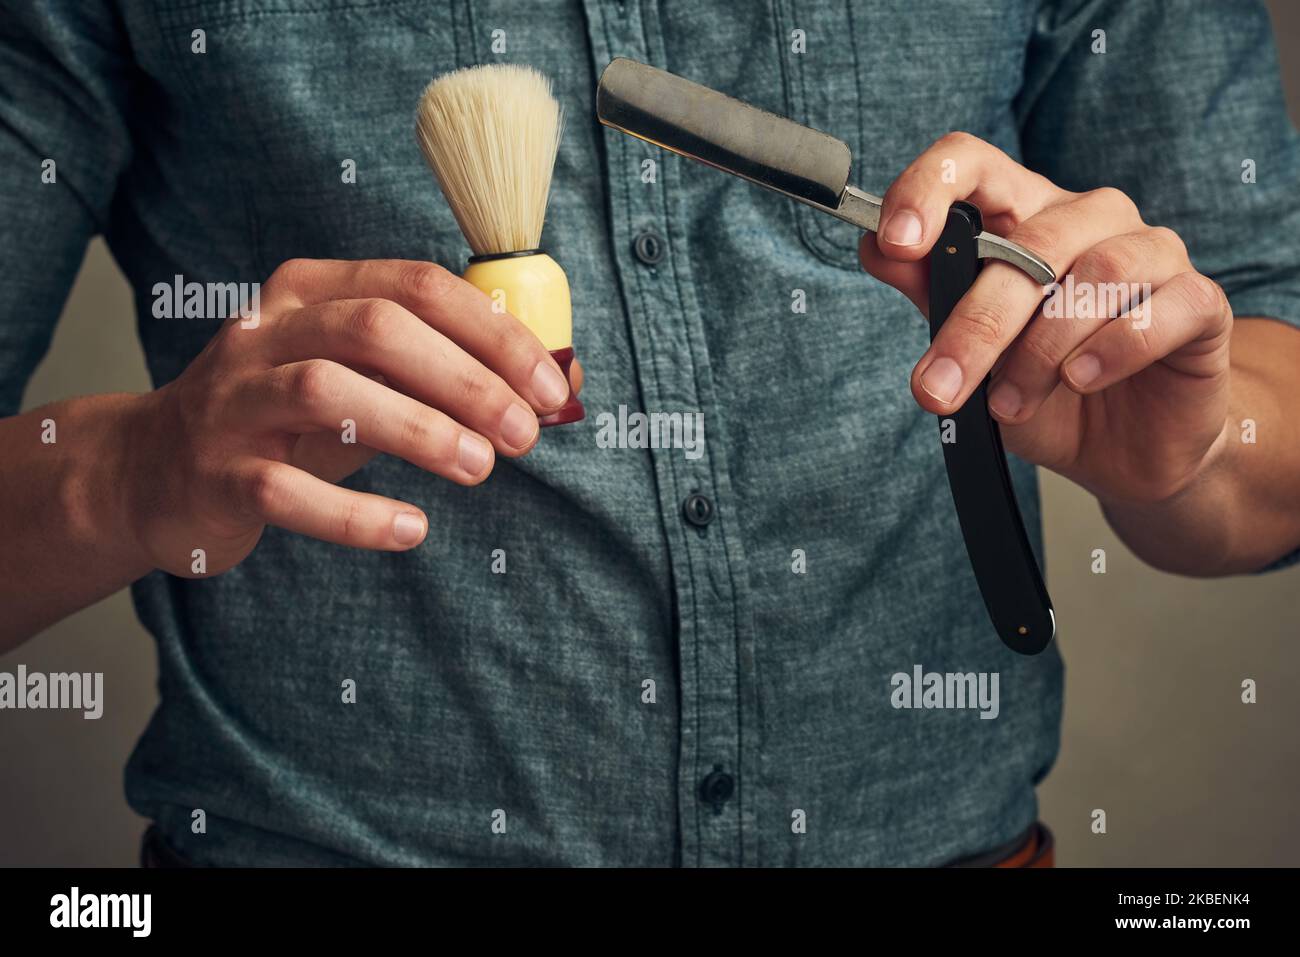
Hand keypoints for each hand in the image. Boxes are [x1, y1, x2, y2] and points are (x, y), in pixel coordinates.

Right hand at [127, 258, 580, 576]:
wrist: (155, 471)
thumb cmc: (288, 421)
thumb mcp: (367, 379)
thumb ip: (451, 371)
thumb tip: (563, 377)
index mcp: (312, 291)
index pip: (417, 286)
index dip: (495, 334)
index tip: (552, 386)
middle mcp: (267, 332)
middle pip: (378, 330)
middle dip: (468, 380)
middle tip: (525, 434)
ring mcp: (234, 401)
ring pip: (327, 392)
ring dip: (419, 430)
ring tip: (481, 468)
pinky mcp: (216, 473)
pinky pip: (286, 491)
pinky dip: (355, 512)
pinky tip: (411, 529)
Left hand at [859, 132, 1231, 506]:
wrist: (1124, 450)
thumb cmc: (1043, 389)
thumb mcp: (972, 351)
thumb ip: (932, 295)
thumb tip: (877, 249)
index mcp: (1024, 216)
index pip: (974, 163)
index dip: (929, 188)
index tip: (895, 242)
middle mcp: (1089, 219)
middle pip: (1031, 243)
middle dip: (976, 324)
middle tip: (939, 389)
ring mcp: (1152, 254)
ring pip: (1095, 276)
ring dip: (1040, 352)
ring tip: (1011, 404)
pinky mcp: (1200, 302)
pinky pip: (1158, 312)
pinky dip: (1111, 351)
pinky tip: (1081, 381)